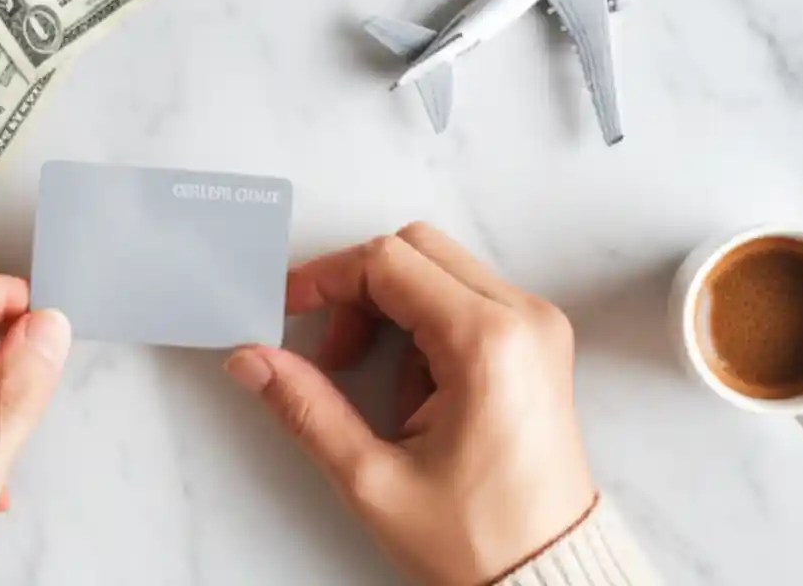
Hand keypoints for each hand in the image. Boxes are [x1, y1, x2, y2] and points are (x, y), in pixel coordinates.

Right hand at [224, 223, 594, 585]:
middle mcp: (523, 318)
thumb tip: (253, 361)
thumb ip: (306, 409)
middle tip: (331, 352)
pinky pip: (468, 299)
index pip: (388, 262)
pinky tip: (413, 389)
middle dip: (358, 288)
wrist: (549, 575)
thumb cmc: (480, 538)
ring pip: (441, 269)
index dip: (326, 277)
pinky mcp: (537, 344)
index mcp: (488, 342)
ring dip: (391, 306)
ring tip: (373, 381)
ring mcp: (537, 328)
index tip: (287, 306)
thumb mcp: (374, 480)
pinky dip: (424, 323)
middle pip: (417, 250)